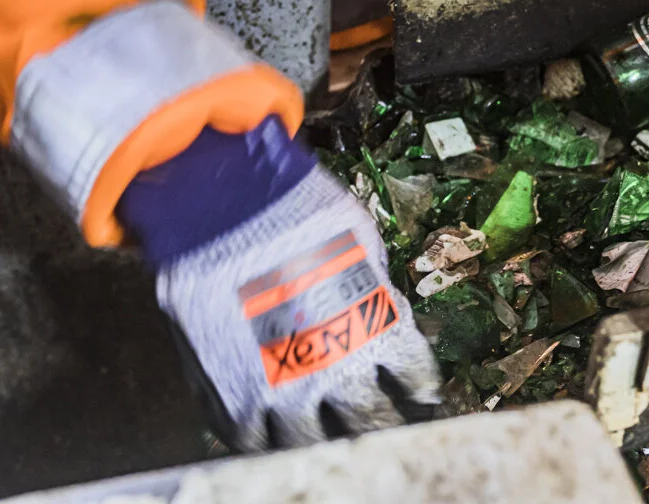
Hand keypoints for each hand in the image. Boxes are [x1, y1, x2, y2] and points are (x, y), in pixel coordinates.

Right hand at [156, 166, 440, 449]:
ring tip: (327, 435)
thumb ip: (372, 283)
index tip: (420, 396)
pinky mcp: (233, 396)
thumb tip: (380, 302)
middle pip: (371, 421)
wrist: (229, 207)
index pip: (414, 379)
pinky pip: (252, 439)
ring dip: (325, 438)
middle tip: (382, 424)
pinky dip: (265, 439)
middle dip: (381, 422)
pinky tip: (272, 434)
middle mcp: (338, 372)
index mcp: (379, 333)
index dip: (419, 390)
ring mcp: (283, 390)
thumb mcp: (359, 239)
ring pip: (314, 441)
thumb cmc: (299, 209)